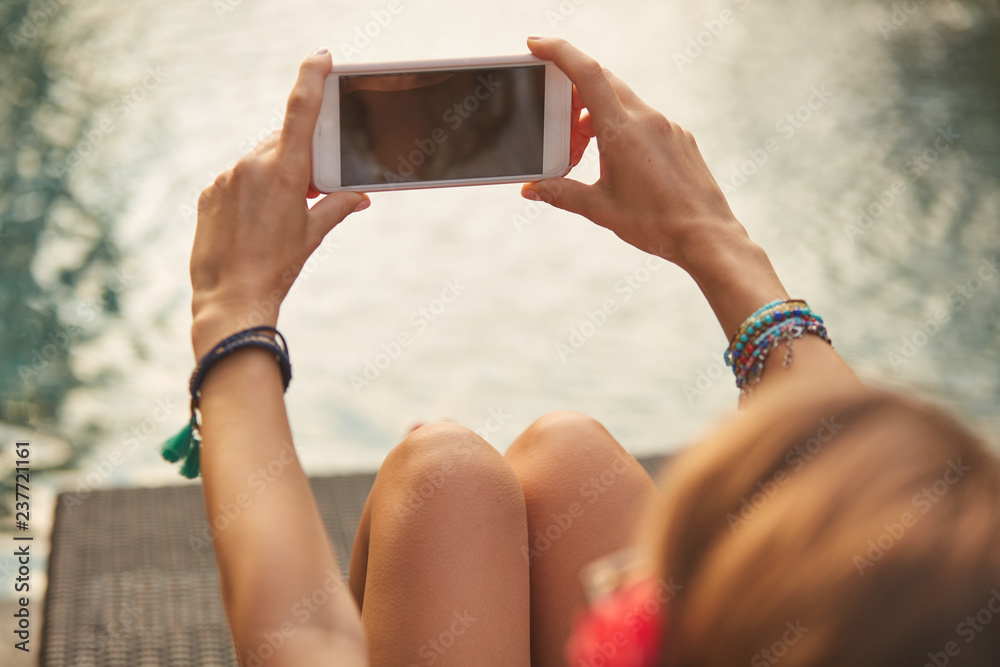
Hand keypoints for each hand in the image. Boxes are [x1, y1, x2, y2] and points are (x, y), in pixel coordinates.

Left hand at [189, 49, 369, 357]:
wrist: (231, 297)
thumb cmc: (277, 267)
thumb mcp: (312, 234)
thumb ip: (337, 206)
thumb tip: (360, 197)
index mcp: (285, 172)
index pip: (300, 111)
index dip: (311, 77)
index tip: (320, 57)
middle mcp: (252, 165)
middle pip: (282, 140)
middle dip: (300, 155)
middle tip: (310, 186)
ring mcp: (226, 177)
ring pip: (259, 160)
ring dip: (274, 174)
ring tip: (277, 214)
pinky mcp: (210, 191)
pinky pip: (236, 178)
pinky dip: (250, 189)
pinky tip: (254, 221)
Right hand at [522, 37, 743, 269]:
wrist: (706, 236)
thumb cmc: (655, 224)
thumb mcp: (600, 209)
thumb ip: (561, 193)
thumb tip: (532, 190)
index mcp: (623, 132)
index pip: (588, 74)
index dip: (560, 51)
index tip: (537, 44)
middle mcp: (647, 120)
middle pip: (602, 83)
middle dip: (573, 95)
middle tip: (559, 124)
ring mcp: (667, 126)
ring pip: (622, 103)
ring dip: (596, 118)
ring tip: (585, 155)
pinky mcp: (679, 137)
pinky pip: (643, 120)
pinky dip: (621, 129)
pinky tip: (617, 162)